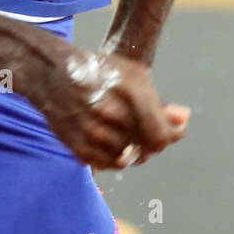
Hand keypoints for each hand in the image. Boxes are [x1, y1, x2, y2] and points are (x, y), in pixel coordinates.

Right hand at [25, 43, 189, 169]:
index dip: (168, 137)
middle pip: (145, 149)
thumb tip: (183, 119)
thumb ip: (159, 103)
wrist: (50, 71)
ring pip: (126, 158)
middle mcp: (112, 113)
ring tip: (120, 130)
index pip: (161, 136)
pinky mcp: (78, 146)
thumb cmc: (97, 70)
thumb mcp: (133, 75)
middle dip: (148, 143)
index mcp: (132, 93)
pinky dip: (111, 156)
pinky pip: (106, 163)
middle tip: (141, 130)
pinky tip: (107, 138)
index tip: (167, 132)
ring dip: (129, 150)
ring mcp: (94, 132)